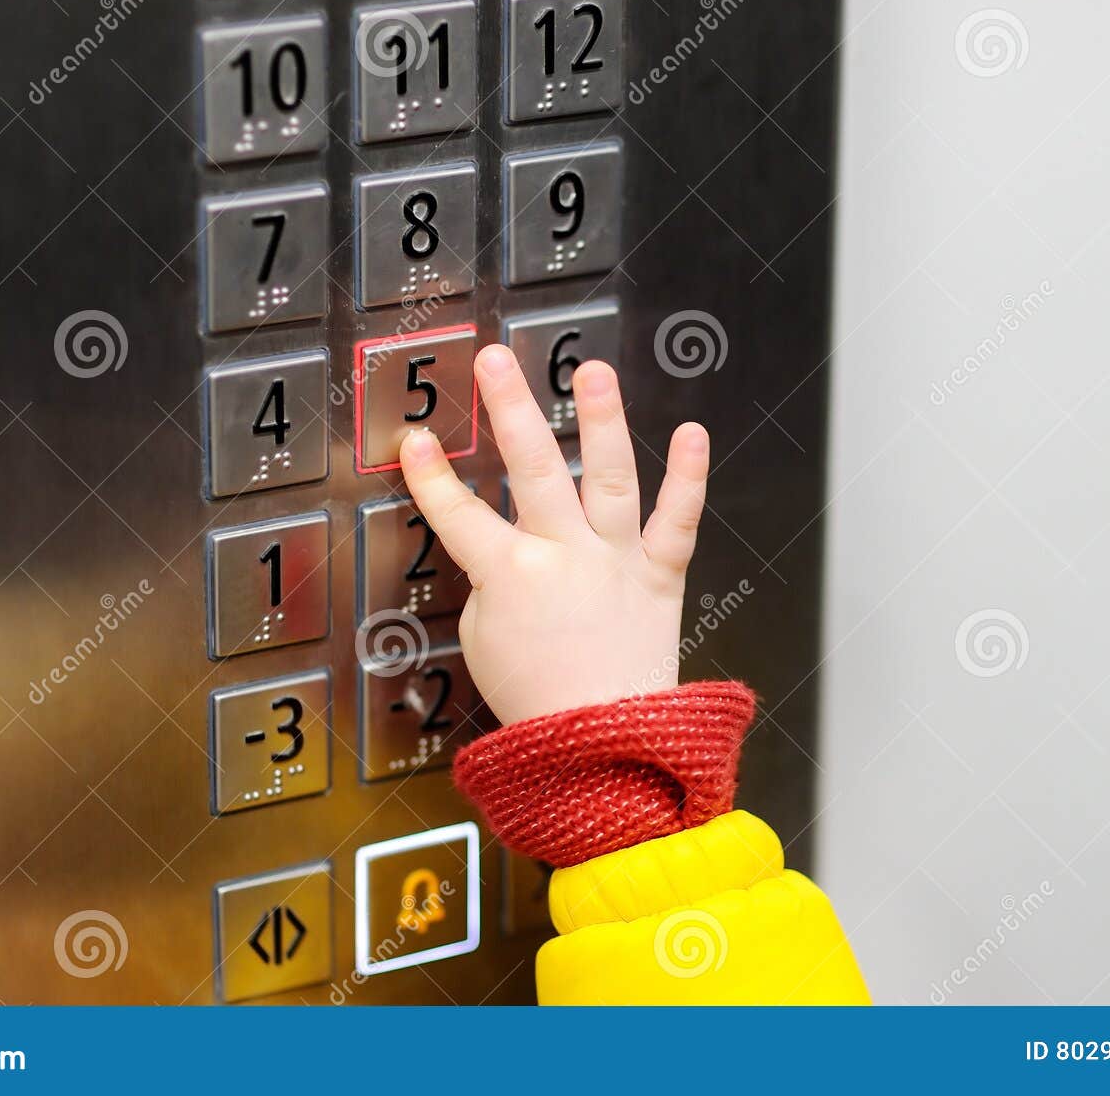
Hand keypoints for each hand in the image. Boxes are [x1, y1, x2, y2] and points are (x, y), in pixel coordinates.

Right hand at [397, 343, 709, 725]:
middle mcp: (564, 557)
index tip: (415, 439)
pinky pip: (677, 522)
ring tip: (592, 371)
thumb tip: (509, 556)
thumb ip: (493, 588)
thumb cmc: (539, 707)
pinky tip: (694, 433)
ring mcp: (616, 562)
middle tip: (494, 361)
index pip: (457, 516)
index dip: (431, 477)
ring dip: (601, 420)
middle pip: (532, 470)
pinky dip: (689, 478)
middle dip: (509, 408)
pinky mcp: (660, 577)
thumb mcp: (484, 644)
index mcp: (510, 577)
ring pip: (608, 478)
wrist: (603, 748)